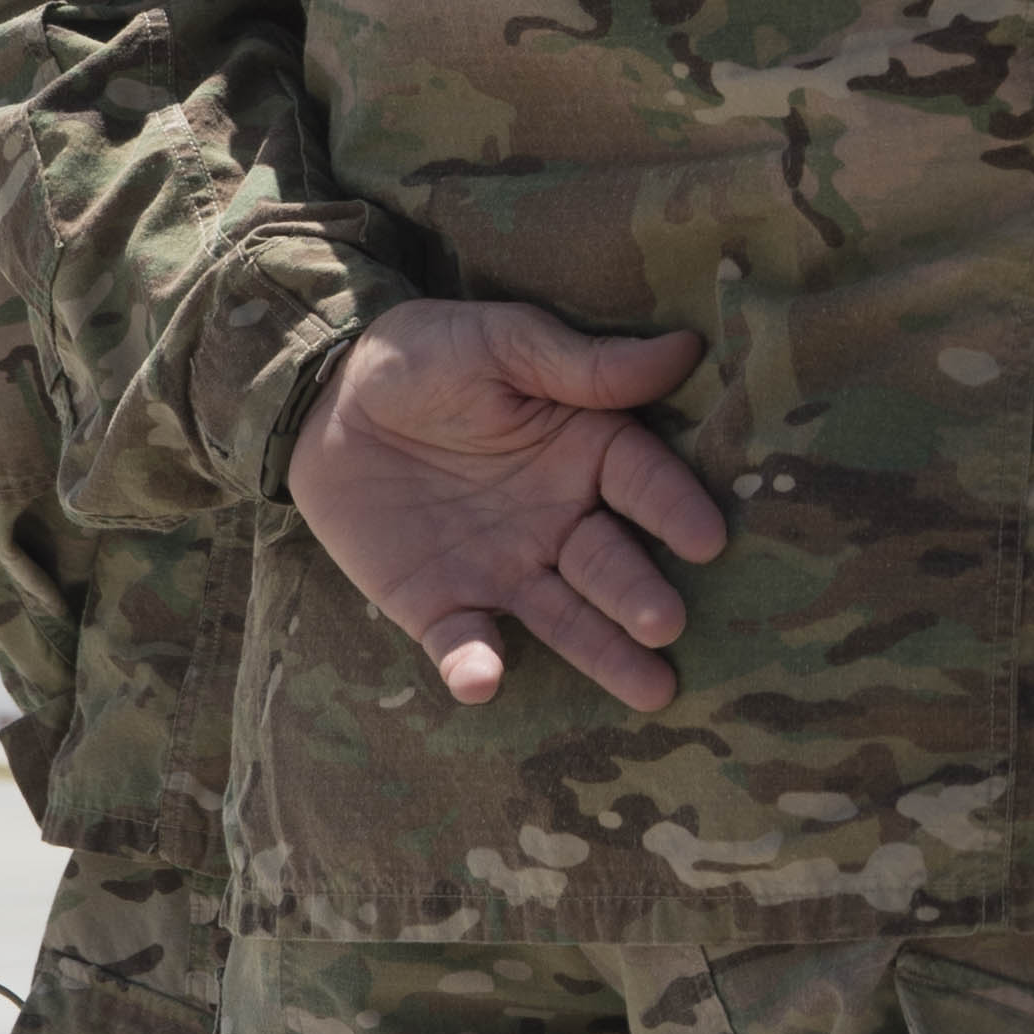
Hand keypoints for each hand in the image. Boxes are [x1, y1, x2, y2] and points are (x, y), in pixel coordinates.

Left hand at [286, 299, 727, 711]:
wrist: (327, 402)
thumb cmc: (430, 355)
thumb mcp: (503, 343)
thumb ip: (583, 364)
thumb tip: (685, 349)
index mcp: (588, 450)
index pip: (644, 483)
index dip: (675, 510)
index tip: (707, 541)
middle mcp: (561, 520)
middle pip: (611, 563)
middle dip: (640, 596)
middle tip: (667, 624)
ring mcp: (505, 568)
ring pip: (563, 616)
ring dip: (600, 651)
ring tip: (649, 690)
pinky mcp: (441, 606)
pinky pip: (462, 640)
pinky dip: (474, 665)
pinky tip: (482, 682)